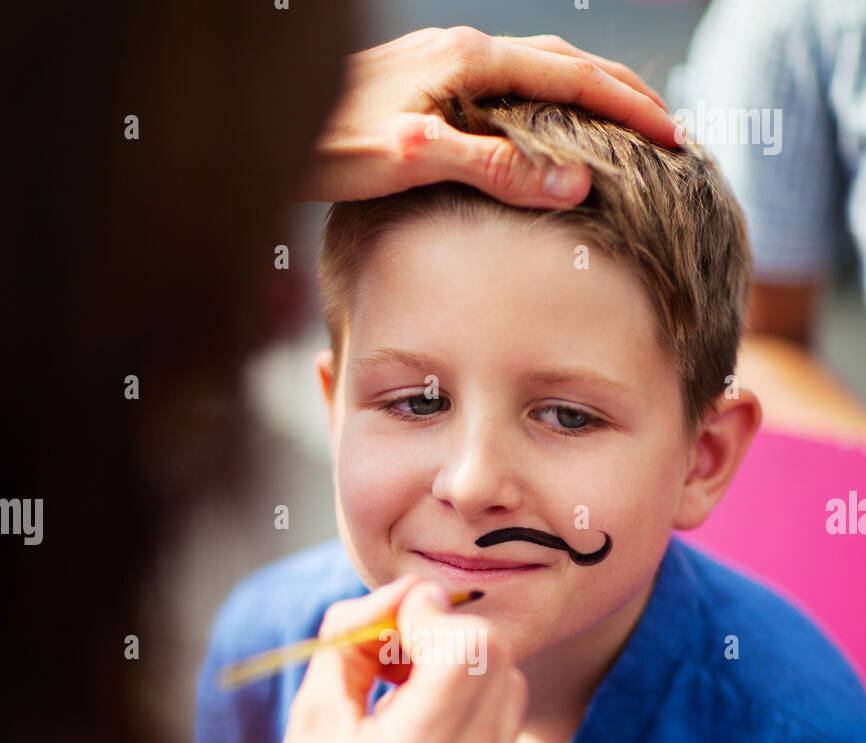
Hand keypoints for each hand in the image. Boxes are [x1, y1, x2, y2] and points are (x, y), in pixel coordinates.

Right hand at [224, 573, 533, 742]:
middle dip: (445, 638)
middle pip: (496, 658)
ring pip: (509, 690)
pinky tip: (429, 740)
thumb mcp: (310, 720)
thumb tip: (404, 593)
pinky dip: (474, 717)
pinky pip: (510, 732)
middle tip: (393, 660)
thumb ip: (355, 640)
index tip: (389, 628)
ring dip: (463, 674)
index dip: (428, 615)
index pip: (467, 643)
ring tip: (406, 702)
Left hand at [301, 26, 682, 206]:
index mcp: (470, 60)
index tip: (675, 137)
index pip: (573, 78)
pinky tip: (548, 135)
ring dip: (588, 98)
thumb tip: (576, 182)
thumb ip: (495, 167)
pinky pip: (509, 90)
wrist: (269, 124)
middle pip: (566, 64)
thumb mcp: (415, 160)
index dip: (629, 108)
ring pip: (538, 73)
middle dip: (623, 95)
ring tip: (625, 130)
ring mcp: (446, 66)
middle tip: (670, 130)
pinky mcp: (429, 87)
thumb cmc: (330, 144)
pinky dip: (548, 108)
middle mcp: (463, 52)